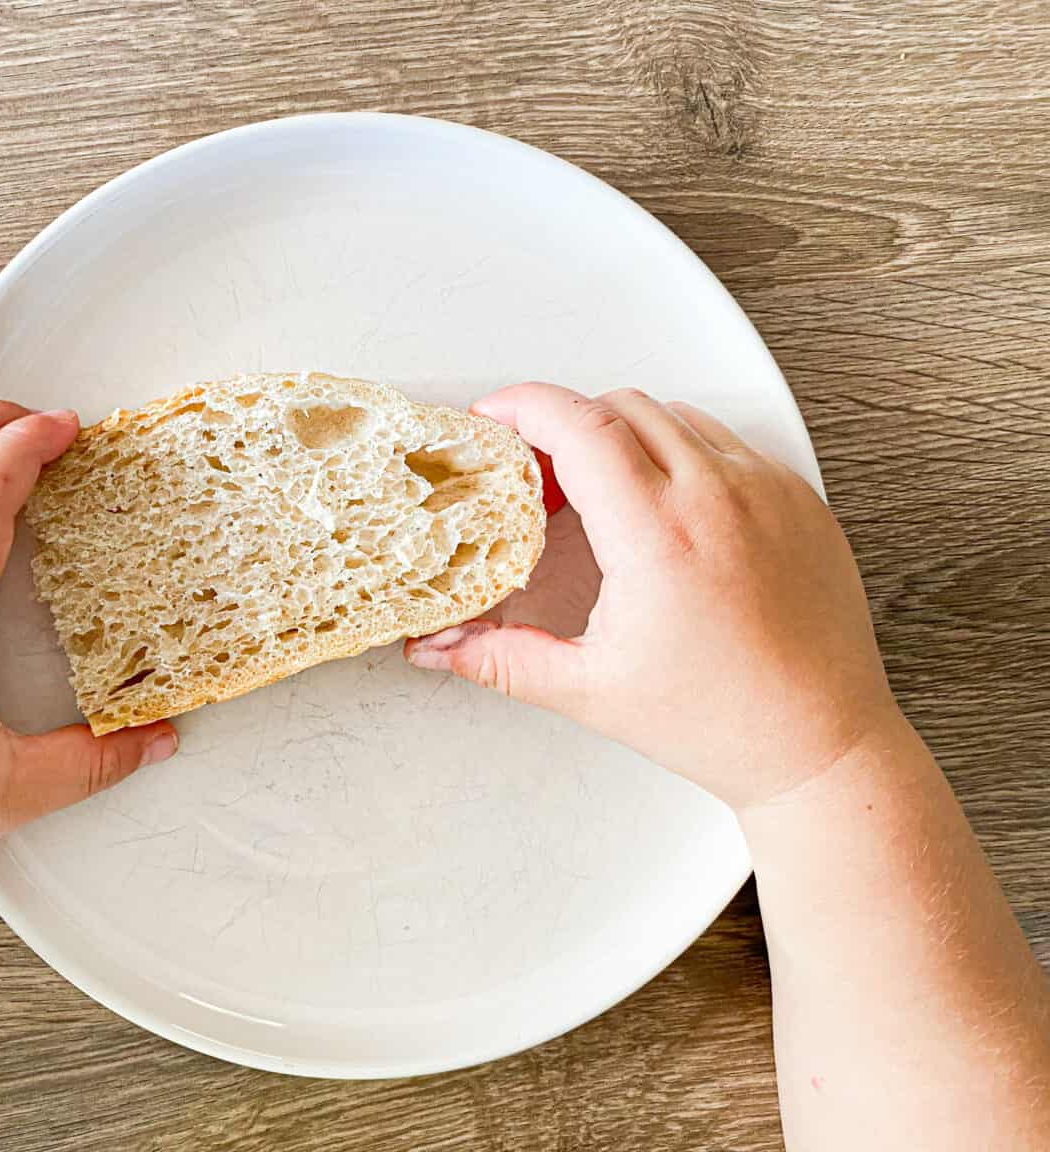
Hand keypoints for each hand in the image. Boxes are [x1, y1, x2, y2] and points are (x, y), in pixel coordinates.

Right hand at [405, 382, 899, 809]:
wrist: (821, 744)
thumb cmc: (721, 721)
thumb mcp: (591, 690)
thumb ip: (501, 659)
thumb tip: (438, 648)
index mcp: (658, 536)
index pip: (579, 425)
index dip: (524, 406)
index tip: (495, 418)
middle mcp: (717, 497)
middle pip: (621, 406)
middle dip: (568, 422)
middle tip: (539, 472)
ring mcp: (767, 491)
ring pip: (677, 415)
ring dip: (627, 434)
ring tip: (604, 494)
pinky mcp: (800, 500)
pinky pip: (729, 444)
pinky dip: (684, 455)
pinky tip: (668, 511)